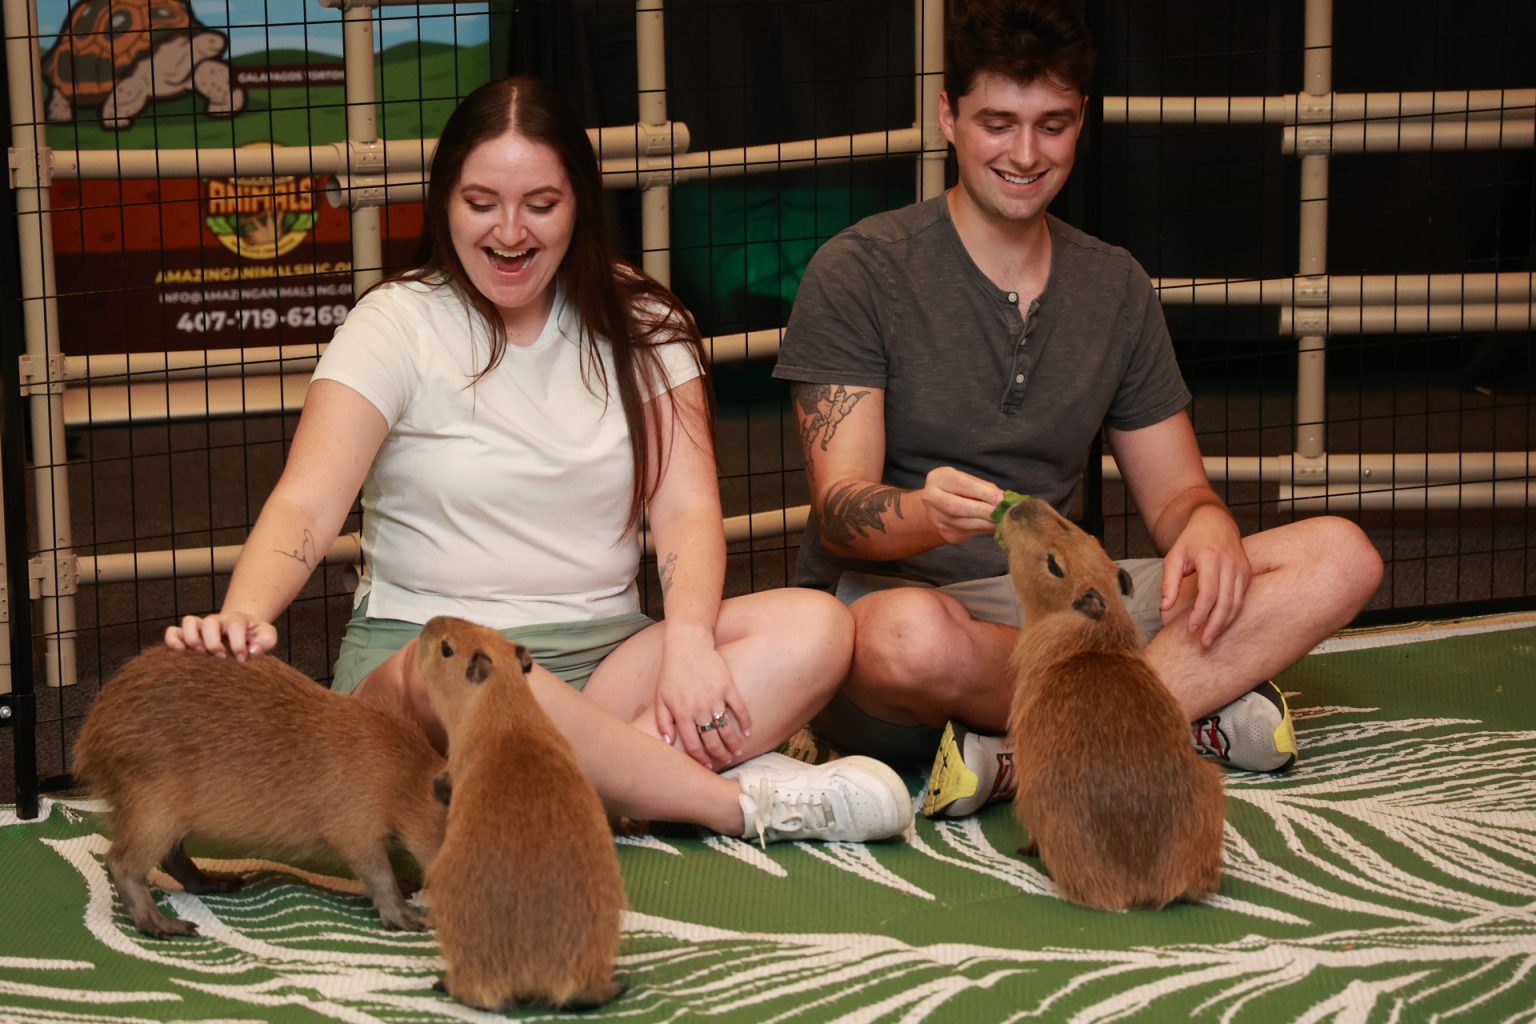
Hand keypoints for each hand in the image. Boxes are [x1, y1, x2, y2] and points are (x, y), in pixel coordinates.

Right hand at [164, 612, 276, 660]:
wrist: (243, 631)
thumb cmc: (255, 636)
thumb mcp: (267, 636)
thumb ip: (266, 641)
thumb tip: (253, 651)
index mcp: (237, 620)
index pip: (235, 625)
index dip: (238, 642)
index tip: (241, 658)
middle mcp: (217, 621)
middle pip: (210, 621)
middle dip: (214, 641)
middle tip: (221, 657)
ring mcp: (201, 626)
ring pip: (189, 622)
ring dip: (192, 638)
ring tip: (200, 653)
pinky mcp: (187, 634)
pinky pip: (173, 631)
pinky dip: (173, 640)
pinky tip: (180, 652)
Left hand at [653, 636, 751, 769]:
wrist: (688, 646)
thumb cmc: (672, 673)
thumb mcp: (660, 698)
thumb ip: (663, 722)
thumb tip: (667, 743)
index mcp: (682, 713)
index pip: (693, 744)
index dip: (701, 758)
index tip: (708, 766)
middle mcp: (699, 708)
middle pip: (712, 740)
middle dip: (720, 755)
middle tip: (726, 761)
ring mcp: (715, 697)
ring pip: (727, 728)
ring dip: (734, 744)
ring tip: (737, 751)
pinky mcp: (728, 686)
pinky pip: (740, 709)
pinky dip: (745, 722)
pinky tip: (747, 732)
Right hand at [919, 467, 1005, 544]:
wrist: (938, 505)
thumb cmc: (958, 488)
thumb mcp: (969, 480)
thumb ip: (984, 487)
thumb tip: (1004, 500)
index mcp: (938, 479)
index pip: (961, 485)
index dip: (982, 493)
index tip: (1000, 499)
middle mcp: (932, 498)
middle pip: (958, 507)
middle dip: (984, 511)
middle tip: (1003, 513)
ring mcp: (937, 518)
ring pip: (965, 524)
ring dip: (987, 523)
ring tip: (1003, 520)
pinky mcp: (947, 533)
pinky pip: (969, 533)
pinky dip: (985, 529)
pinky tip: (994, 526)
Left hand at [1160, 504, 1250, 647]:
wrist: (1215, 522)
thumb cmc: (1190, 541)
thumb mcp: (1173, 557)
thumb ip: (1169, 583)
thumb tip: (1165, 608)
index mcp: (1210, 558)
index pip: (1208, 593)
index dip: (1200, 614)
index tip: (1190, 629)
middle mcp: (1230, 564)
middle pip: (1226, 602)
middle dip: (1215, 625)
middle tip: (1204, 643)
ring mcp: (1241, 569)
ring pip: (1237, 603)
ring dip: (1224, 623)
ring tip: (1211, 638)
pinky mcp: (1247, 574)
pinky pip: (1242, 599)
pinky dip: (1233, 614)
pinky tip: (1221, 625)